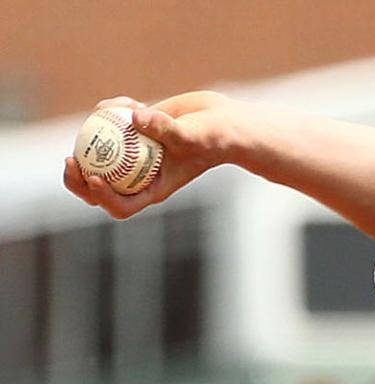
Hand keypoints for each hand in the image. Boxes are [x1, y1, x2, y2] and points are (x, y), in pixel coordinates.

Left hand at [63, 92, 234, 218]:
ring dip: (92, 137)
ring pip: (98, 156)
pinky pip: (108, 125)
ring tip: (105, 115)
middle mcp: (138, 176)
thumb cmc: (212, 136)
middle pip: (98, 189)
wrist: (219, 122)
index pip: (121, 205)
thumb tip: (136, 118)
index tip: (94, 176)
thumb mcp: (193, 135)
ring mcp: (132, 155)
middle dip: (78, 180)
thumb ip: (166, 128)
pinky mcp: (130, 132)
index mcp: (151, 190)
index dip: (102, 197)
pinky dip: (110, 111)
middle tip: (70, 159)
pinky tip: (125, 102)